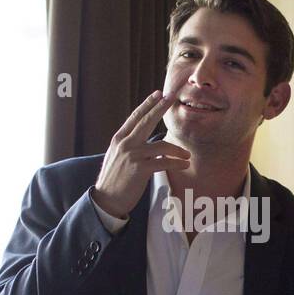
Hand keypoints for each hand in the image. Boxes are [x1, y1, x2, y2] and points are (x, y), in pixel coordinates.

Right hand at [92, 90, 190, 218]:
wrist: (106, 200)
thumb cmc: (114, 180)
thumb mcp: (117, 157)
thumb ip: (128, 145)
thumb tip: (142, 138)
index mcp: (119, 139)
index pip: (135, 117)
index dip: (148, 104)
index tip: (158, 94)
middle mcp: (125, 144)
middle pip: (146, 121)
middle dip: (160, 108)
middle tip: (172, 97)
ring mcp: (132, 155)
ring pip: (161, 145)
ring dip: (177, 150)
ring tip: (186, 155)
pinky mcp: (140, 169)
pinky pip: (164, 162)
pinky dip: (176, 163)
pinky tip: (184, 165)